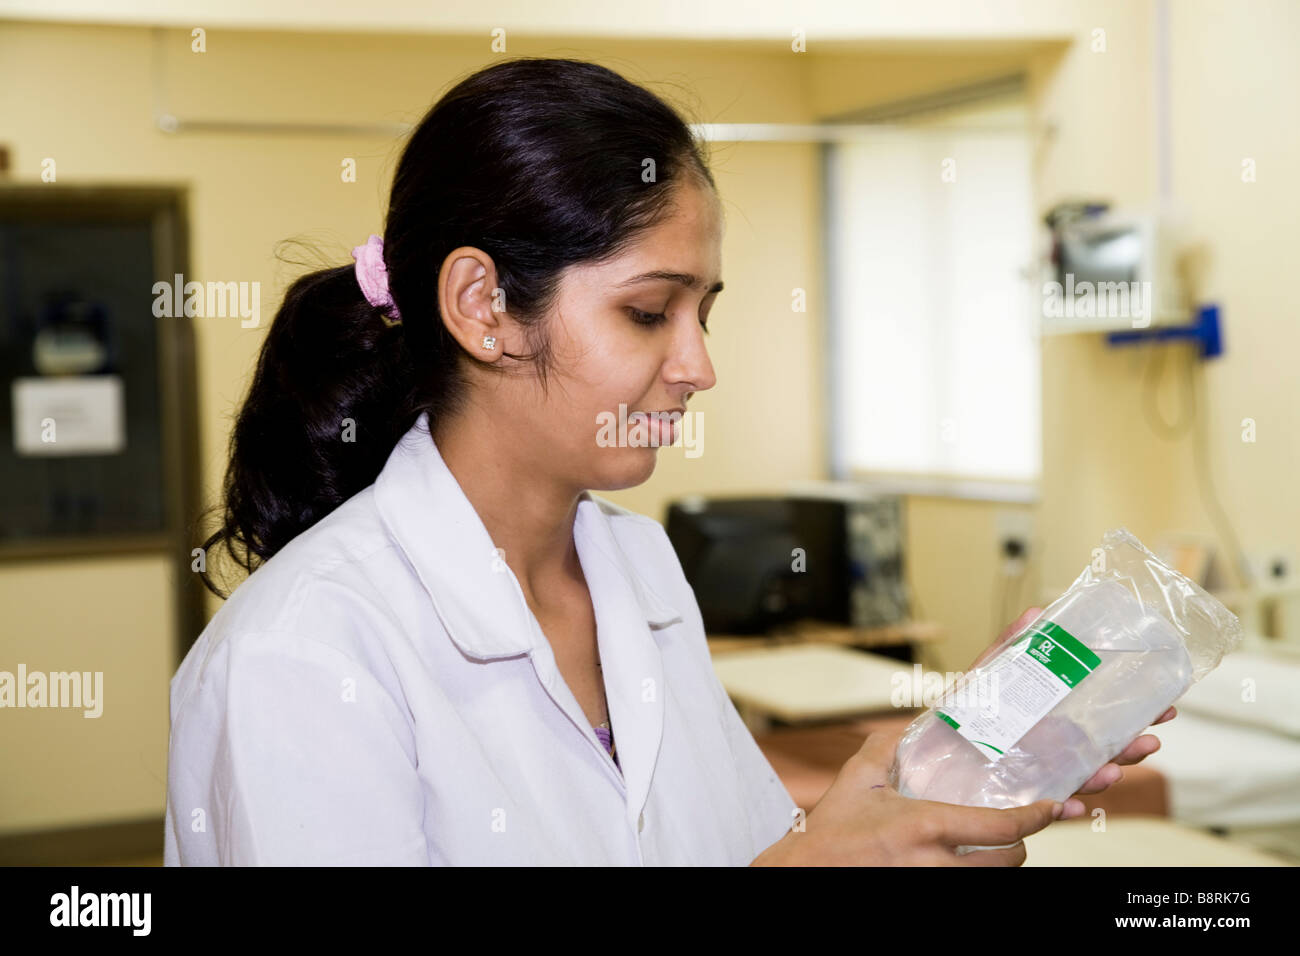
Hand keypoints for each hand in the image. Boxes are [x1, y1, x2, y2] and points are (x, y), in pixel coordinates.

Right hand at [750, 724, 1061, 865]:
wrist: (804, 874)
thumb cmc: (828, 833)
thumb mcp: (856, 782)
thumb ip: (883, 749)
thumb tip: (904, 728)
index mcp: (925, 827)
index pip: (1001, 828)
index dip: (1037, 817)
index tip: (1054, 807)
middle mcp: (935, 864)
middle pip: (1009, 862)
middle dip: (1019, 846)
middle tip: (1013, 831)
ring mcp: (932, 886)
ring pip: (992, 881)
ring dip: (997, 864)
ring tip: (988, 848)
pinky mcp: (925, 898)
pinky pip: (965, 889)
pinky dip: (971, 876)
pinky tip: (961, 863)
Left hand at [973, 606, 1177, 820]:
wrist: (926, 759)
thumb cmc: (959, 719)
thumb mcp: (984, 679)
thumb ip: (1008, 648)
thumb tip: (1035, 611)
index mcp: (1052, 721)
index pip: (1102, 718)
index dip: (1133, 714)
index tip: (1163, 704)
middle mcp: (1053, 751)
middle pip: (1102, 750)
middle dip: (1130, 745)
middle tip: (1153, 735)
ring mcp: (1041, 777)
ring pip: (1082, 779)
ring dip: (1104, 775)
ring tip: (1115, 770)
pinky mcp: (1021, 801)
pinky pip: (1047, 809)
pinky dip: (1064, 809)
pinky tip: (1074, 806)